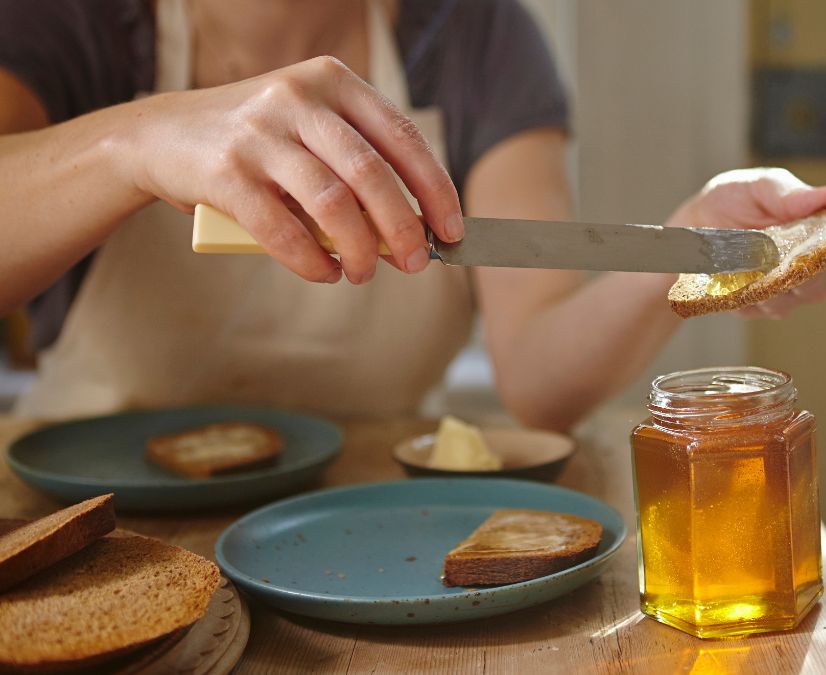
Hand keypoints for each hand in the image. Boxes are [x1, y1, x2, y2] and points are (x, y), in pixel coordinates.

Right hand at [124, 56, 462, 283]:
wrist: (160, 136)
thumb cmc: (256, 144)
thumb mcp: (310, 133)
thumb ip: (356, 169)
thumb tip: (408, 233)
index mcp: (333, 81)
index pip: (402, 137)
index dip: (434, 188)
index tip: (451, 229)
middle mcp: (298, 97)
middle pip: (371, 172)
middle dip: (402, 227)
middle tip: (415, 263)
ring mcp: (259, 132)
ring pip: (331, 201)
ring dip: (358, 248)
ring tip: (363, 273)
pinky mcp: (225, 171)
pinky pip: (281, 228)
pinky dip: (310, 260)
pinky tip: (324, 273)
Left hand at [665, 168, 825, 318]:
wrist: (693, 223)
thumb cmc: (735, 198)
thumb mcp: (761, 187)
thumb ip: (794, 195)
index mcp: (820, 234)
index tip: (810, 248)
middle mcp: (807, 269)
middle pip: (814, 287)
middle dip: (792, 276)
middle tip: (767, 257)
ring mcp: (781, 293)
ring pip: (782, 302)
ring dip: (761, 285)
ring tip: (740, 262)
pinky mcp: (752, 306)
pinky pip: (751, 307)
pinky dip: (738, 292)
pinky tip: (726, 276)